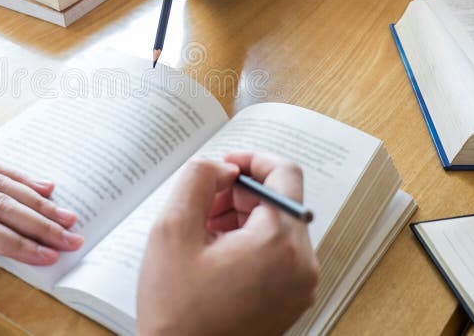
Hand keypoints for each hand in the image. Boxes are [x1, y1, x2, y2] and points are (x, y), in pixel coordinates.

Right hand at [137, 153, 318, 335]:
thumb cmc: (176, 312)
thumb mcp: (172, 231)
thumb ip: (197, 180)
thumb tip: (220, 167)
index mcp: (279, 244)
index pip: (284, 173)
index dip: (251, 160)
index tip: (223, 166)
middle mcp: (301, 264)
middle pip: (279, 201)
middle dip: (238, 194)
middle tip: (200, 205)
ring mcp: (300, 286)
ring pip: (276, 227)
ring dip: (241, 218)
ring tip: (202, 234)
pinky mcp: (291, 299)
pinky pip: (277, 254)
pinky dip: (248, 242)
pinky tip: (213, 255)